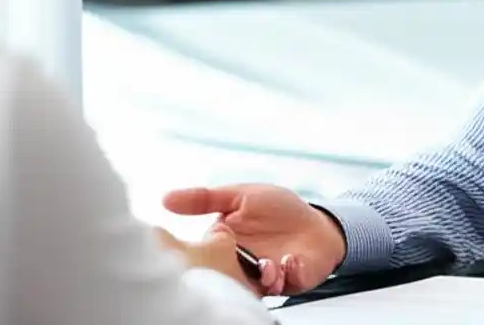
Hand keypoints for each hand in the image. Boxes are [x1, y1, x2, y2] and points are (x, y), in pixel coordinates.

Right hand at [164, 184, 345, 295]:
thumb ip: (205, 199)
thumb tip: (165, 199)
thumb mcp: (241, 195)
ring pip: (253, 288)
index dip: (202, 255)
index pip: (204, 256)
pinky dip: (289, 274)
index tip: (210, 245)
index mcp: (225, 246)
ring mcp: (265, 277)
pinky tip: (291, 261)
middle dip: (230, 274)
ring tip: (270, 265)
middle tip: (239, 259)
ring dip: (262, 277)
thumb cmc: (278, 209)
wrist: (318, 221)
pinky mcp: (291, 280)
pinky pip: (286, 285)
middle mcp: (241, 266)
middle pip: (225, 278)